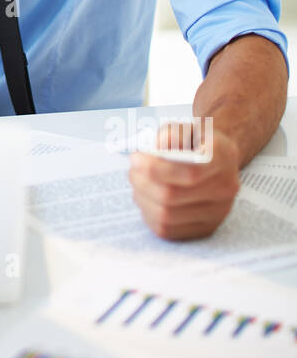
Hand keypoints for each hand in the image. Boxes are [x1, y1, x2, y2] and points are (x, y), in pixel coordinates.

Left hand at [128, 119, 241, 240]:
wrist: (214, 160)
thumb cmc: (194, 142)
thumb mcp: (185, 127)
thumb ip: (172, 134)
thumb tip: (158, 148)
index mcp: (224, 157)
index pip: (191, 172)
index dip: (156, 169)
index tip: (136, 158)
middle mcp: (226, 188)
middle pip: (173, 196)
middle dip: (143, 182)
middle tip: (132, 170)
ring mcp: (217, 213)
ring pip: (166, 216)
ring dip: (143, 198)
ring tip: (138, 182)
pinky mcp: (205, 229)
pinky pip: (167, 230)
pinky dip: (148, 214)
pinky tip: (147, 198)